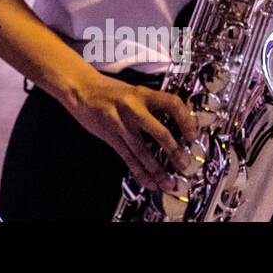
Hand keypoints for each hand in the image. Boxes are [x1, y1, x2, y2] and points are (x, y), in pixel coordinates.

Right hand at [67, 70, 199, 194]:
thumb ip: (152, 104)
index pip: (172, 104)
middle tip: (185, 165)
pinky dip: (139, 172)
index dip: (186, 120)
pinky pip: (127, 157)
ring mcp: (120, 123)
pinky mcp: (110, 135)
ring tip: (169, 183)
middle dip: (174, 152)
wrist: (80, 89)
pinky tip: (148, 182)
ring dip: (157, 169)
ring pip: (142, 150)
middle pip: (159, 132)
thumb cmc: (108, 90)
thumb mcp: (133, 91)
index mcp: (142, 93)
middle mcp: (133, 107)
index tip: (193, 135)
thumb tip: (176, 120)